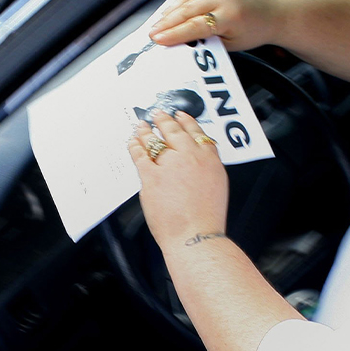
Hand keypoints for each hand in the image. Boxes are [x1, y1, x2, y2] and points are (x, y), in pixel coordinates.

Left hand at [127, 111, 227, 247]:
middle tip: (158, 114)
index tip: (181, 116)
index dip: (187, 121)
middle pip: (174, 131)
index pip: (197, 132)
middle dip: (164, 120)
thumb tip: (195, 163)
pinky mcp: (151, 176)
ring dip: (146, 131)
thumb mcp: (216, 187)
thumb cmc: (206, 219)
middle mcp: (189, 158)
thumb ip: (205, 169)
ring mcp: (169, 165)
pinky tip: (133, 143)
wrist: (195, 236)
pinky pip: (140, 155)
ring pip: (155, 140)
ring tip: (141, 126)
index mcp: (209, 160)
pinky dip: (135, 146)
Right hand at [148, 0, 281, 50]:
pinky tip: (171, 8)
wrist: (273, 12)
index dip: (174, 34)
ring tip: (159, 23)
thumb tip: (180, 42)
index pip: (195, 26)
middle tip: (152, 33)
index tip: (158, 40)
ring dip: (170, 10)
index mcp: (231, 15)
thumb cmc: (255, 30)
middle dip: (166, 23)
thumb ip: (206, 41)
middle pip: (187, 10)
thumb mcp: (230, 44)